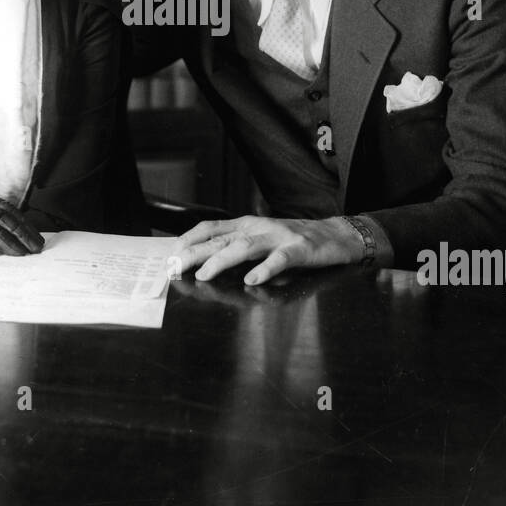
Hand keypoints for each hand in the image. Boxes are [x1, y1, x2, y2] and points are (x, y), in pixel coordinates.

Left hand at [175, 216, 363, 285]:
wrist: (335, 235)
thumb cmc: (294, 240)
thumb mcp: (260, 238)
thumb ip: (236, 245)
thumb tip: (202, 258)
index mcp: (247, 225)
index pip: (210, 228)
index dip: (189, 239)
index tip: (170, 254)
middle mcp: (259, 228)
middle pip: (221, 239)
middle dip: (195, 252)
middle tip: (175, 266)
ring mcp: (279, 237)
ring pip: (245, 247)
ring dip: (221, 260)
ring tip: (203, 274)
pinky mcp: (299, 250)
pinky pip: (279, 260)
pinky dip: (264, 269)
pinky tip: (252, 280)